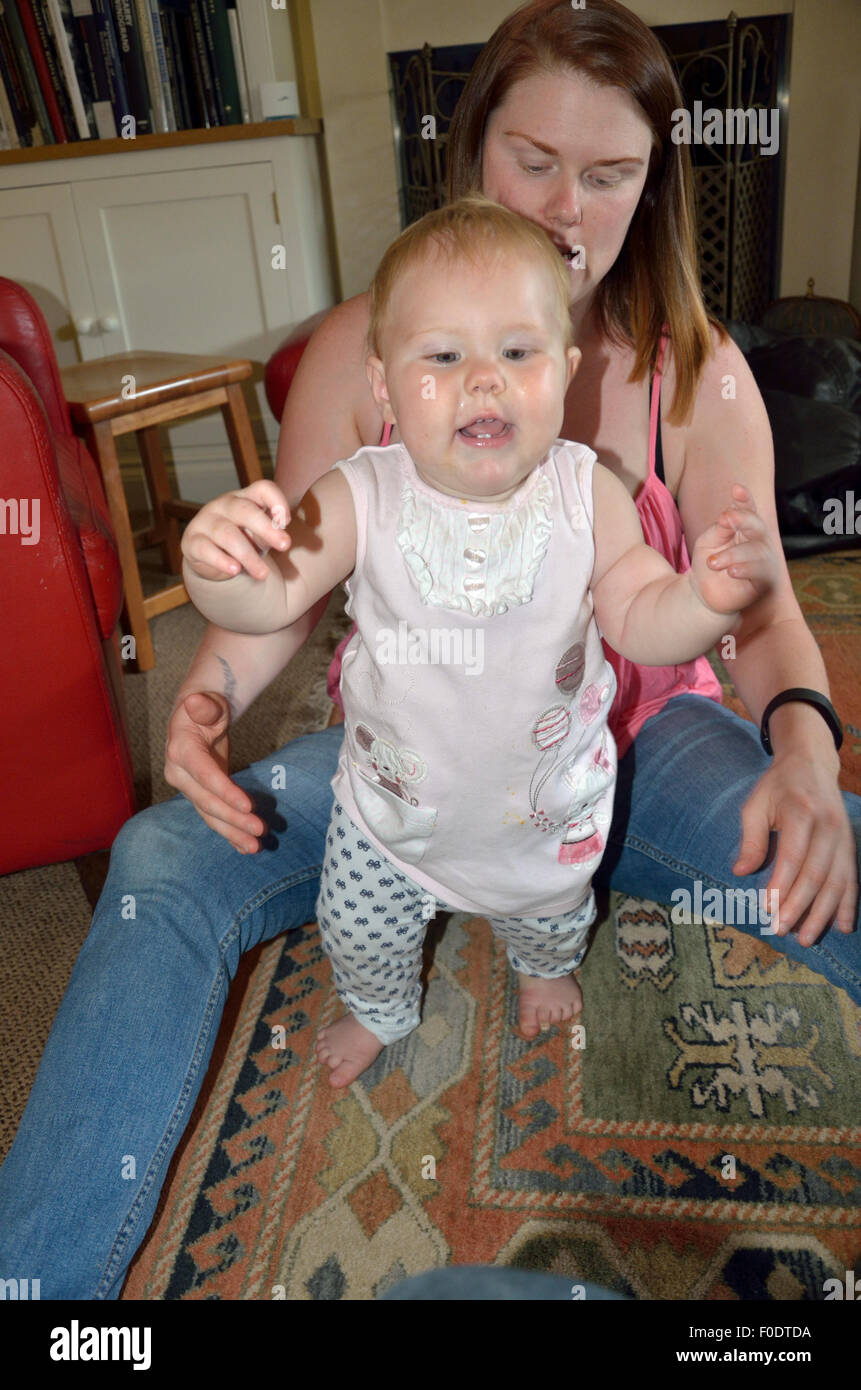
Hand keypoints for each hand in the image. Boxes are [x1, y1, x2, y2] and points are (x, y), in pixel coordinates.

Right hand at [164, 691, 264, 851]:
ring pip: (210, 815)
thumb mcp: (207, 702)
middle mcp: (179, 774)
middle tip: (260, 830)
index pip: (205, 776)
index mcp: (181, 751)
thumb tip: (194, 701)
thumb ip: (204, 706)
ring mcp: (188, 788)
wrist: (196, 717)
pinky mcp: (200, 795)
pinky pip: (213, 817)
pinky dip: (229, 833)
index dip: (225, 792)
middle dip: (233, 819)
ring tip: (255, 847)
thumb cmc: (205, 707)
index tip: (248, 806)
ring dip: (232, 833)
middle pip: (207, 801)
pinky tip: (245, 846)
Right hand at [181, 480, 290, 582]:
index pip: (262, 489)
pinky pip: (205, 549)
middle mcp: (224, 505)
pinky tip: (235, 570)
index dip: (277, 501)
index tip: (286, 521)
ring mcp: (205, 521)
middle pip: (245, 510)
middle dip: (266, 528)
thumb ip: (268, 534)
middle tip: (285, 545)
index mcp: (245, 498)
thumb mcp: (259, 536)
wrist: (209, 557)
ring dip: (248, 556)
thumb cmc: (242, 539)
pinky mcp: (192, 541)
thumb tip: (280, 539)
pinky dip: (221, 561)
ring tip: (263, 574)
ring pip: (227, 534)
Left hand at [689, 484, 779, 614]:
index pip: (748, 510)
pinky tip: (731, 571)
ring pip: (757, 550)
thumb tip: (728, 516)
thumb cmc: (708, 564)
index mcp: (744, 528)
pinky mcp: (764, 580)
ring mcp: (763, 560)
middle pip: (758, 525)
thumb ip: (719, 529)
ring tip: (713, 563)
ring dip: (733, 554)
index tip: (736, 488)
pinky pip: (760, 572)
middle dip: (743, 519)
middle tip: (725, 519)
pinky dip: (745, 569)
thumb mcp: (708, 542)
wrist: (704, 595)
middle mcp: (758, 541)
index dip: (745, 499)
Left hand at [734, 751, 857, 943]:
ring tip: (806, 938)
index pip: (792, 856)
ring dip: (821, 913)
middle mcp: (828, 826)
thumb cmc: (777, 786)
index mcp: (801, 811)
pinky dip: (847, 904)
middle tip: (780, 930)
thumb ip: (751, 838)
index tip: (767, 909)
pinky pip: (852, 879)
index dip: (780, 885)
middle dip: (798, 906)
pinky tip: (842, 926)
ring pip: (835, 881)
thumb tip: (740, 872)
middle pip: (815, 873)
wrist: (812, 764)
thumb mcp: (756, 803)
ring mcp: (843, 837)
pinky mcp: (850, 846)